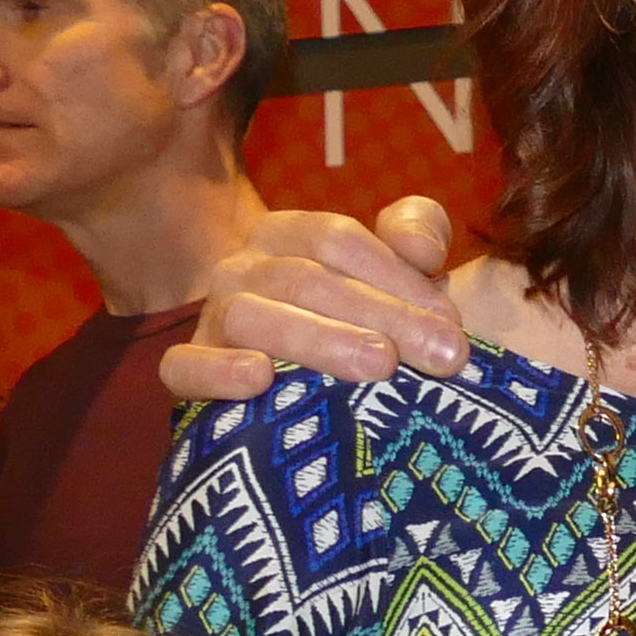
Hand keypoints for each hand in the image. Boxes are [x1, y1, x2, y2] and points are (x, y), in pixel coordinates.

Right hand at [158, 197, 464, 400]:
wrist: (308, 400)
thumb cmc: (365, 326)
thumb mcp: (398, 276)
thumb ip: (417, 236)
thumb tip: (421, 247)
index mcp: (289, 235)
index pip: (339, 241)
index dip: (398, 277)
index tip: (451, 325)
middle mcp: (243, 268)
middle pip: (306, 280)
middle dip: (381, 315)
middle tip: (441, 357)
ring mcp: (212, 318)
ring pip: (252, 317)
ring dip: (319, 340)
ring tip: (380, 365)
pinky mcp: (186, 371)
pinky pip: (184, 367)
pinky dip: (217, 372)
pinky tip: (260, 377)